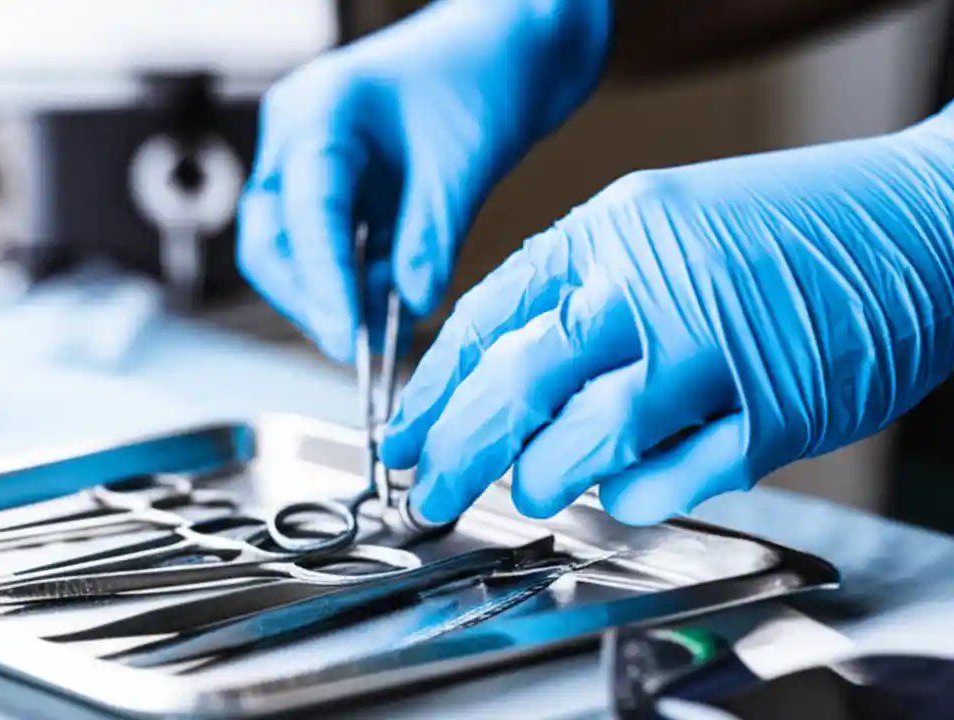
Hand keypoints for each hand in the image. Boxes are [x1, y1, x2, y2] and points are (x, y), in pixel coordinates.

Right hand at [237, 0, 610, 360]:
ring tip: (382, 330)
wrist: (511, 43)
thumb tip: (412, 303)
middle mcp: (297, 137)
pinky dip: (352, 282)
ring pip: (289, 252)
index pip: (303, 214)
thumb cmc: (487, 71)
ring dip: (330, 296)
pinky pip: (325, 248)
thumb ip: (432, 235)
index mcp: (319, 113)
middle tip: (358, 349)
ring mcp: (309, 162)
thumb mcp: (466, 161)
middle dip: (309, 299)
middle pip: (270, 241)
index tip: (348, 342)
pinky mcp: (334, 187)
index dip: (321, 285)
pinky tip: (387, 303)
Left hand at [382, 109, 953, 524]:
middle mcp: (657, 286)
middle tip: (429, 491)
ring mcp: (719, 351)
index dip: (437, 386)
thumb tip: (499, 367)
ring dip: (543, 477)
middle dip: (460, 450)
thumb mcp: (661, 220)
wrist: (922, 217)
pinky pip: (675, 477)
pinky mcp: (776, 414)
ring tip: (528, 490)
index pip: (492, 316)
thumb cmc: (784, 226)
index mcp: (615, 232)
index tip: (405, 432)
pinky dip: (631, 496)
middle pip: (521, 382)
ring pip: (590, 438)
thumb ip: (582, 287)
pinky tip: (616, 493)